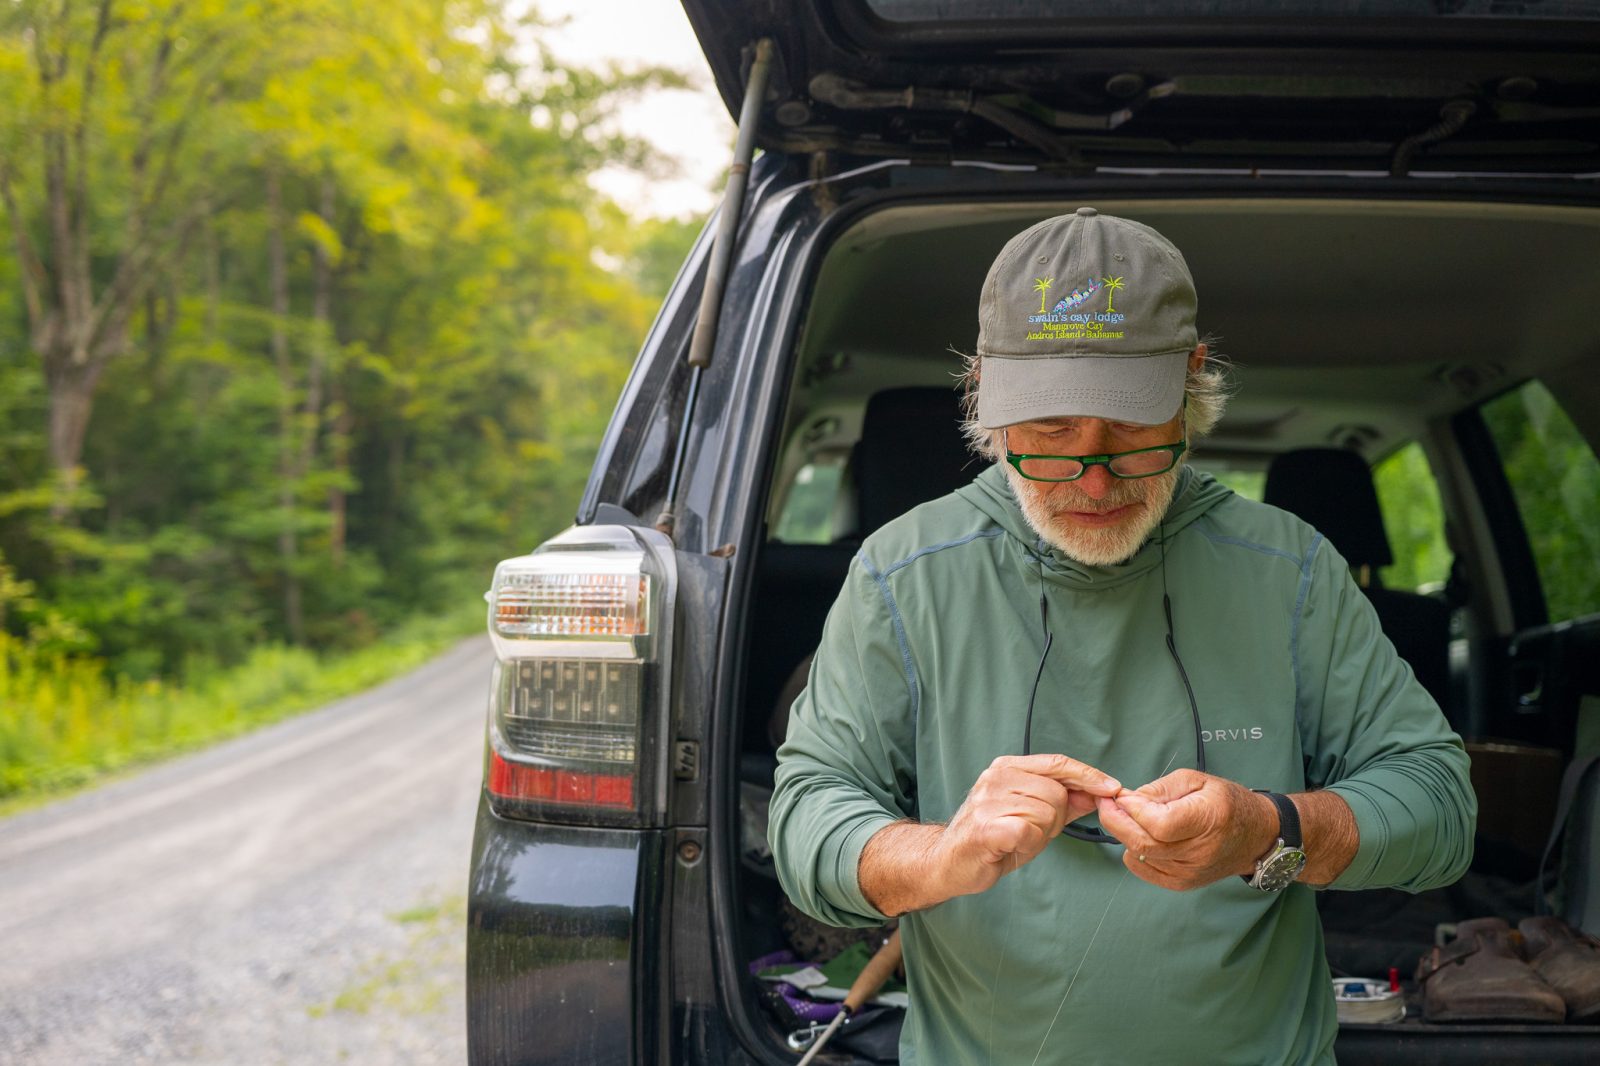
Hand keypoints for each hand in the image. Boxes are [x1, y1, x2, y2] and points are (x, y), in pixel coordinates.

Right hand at [931, 754, 1121, 898]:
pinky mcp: (986, 826)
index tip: (1112, 787)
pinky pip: (1030, 831)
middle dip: (1055, 819)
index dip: (1088, 776)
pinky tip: (1010, 847)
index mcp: (1007, 768)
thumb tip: (1097, 794)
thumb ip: (1064, 803)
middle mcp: (996, 777)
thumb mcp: (1033, 816)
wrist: (948, 862)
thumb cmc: (992, 838)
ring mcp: (988, 800)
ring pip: (1046, 813)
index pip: (1057, 763)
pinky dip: (1028, 844)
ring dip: (1040, 834)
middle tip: (1030, 832)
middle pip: (1056, 792)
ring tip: (1016, 839)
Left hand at [1094, 770, 1277, 890]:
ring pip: (1140, 855)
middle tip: (1106, 804)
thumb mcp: (1196, 780)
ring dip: (1124, 834)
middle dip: (1115, 821)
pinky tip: (1141, 836)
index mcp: (1209, 819)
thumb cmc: (1227, 803)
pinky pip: (1142, 869)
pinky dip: (1133, 850)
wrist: (1256, 836)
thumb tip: (1127, 799)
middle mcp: (1200, 852)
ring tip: (1126, 816)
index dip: (1133, 810)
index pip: (1159, 824)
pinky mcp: (1182, 884)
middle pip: (1143, 843)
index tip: (1120, 795)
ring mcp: (1190, 872)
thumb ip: (1159, 789)